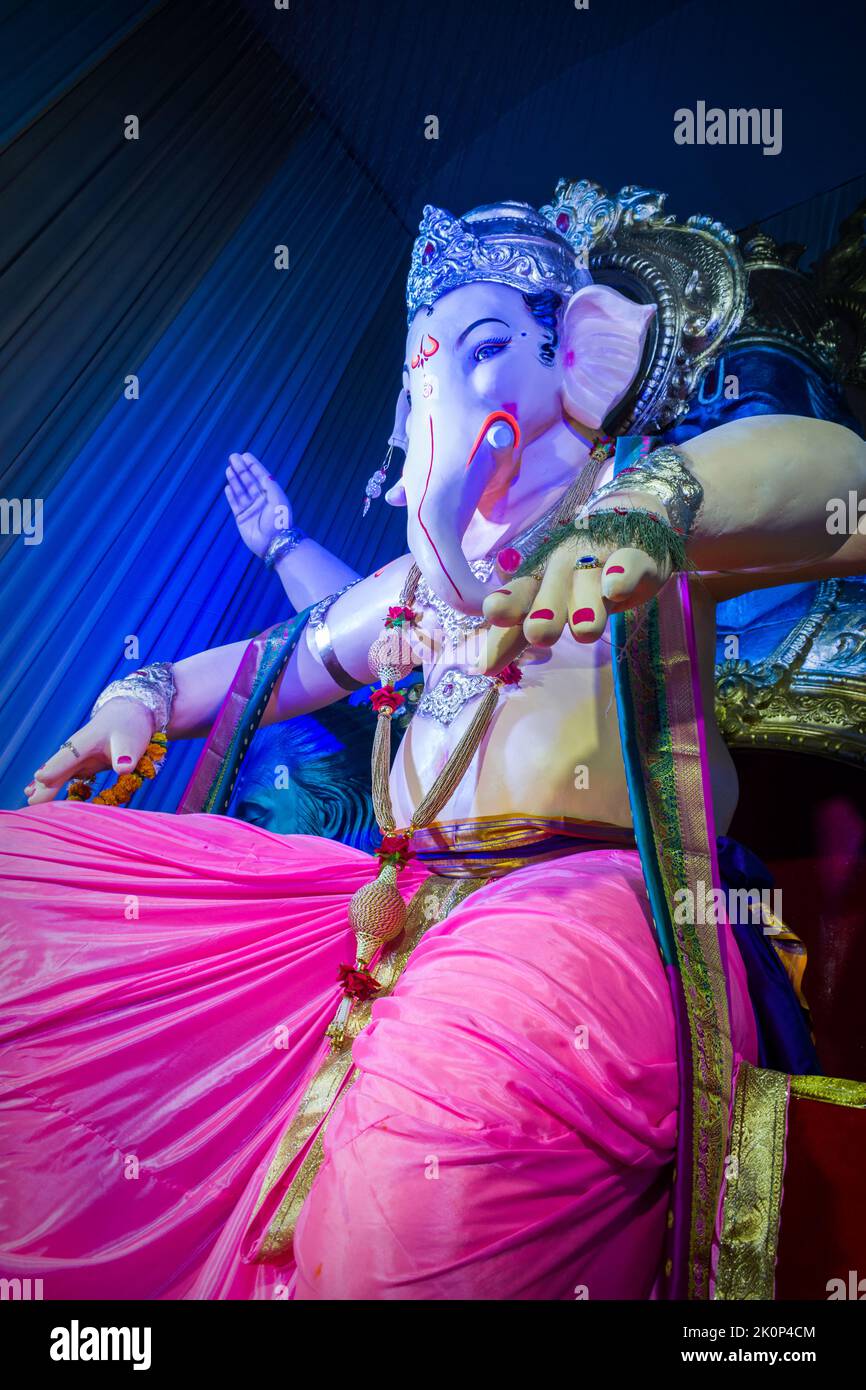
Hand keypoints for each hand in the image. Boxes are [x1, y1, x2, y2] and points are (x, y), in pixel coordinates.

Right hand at [23, 700, 154, 805]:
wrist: (125, 717)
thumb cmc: (128, 728)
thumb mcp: (131, 740)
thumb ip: (126, 755)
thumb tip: (123, 769)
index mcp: (86, 743)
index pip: (69, 756)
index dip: (56, 767)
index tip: (41, 778)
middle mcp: (75, 751)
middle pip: (58, 768)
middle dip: (45, 784)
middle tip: (31, 802)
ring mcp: (75, 758)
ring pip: (56, 773)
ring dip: (44, 786)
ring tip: (29, 798)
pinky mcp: (79, 765)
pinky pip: (61, 776)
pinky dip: (50, 784)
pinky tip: (33, 791)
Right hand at [224, 453, 290, 558]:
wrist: (274, 544)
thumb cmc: (280, 521)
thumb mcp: (279, 500)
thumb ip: (270, 486)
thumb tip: (263, 475)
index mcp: (272, 495)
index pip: (261, 477)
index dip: (253, 466)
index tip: (245, 455)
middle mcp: (261, 501)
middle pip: (249, 481)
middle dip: (241, 469)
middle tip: (233, 457)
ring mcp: (251, 509)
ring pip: (241, 491)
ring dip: (235, 479)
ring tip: (229, 469)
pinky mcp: (242, 519)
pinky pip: (235, 504)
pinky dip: (231, 495)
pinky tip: (228, 486)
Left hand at [482, 514, 673, 648]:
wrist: (630, 525)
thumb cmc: (577, 578)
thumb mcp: (545, 603)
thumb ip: (516, 634)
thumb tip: (483, 666)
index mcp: (538, 580)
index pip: (518, 596)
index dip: (506, 608)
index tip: (493, 620)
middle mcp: (564, 568)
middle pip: (552, 589)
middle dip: (544, 613)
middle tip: (538, 634)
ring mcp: (599, 559)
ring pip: (589, 582)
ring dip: (585, 605)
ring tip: (584, 631)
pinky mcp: (635, 556)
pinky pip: (629, 564)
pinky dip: (622, 575)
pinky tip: (616, 589)